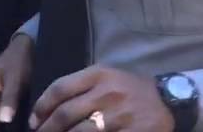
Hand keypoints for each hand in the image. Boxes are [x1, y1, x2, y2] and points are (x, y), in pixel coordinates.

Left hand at [31, 66, 173, 131]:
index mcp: (98, 75)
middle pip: (65, 114)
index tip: (34, 121)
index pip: (60, 88)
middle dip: (47, 129)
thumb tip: (48, 107)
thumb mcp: (106, 76)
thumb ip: (80, 86)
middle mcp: (107, 93)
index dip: (41, 106)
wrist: (168, 99)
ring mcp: (119, 116)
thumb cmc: (130, 88)